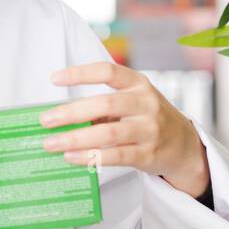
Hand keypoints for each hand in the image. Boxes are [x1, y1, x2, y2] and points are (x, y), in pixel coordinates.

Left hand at [39, 61, 211, 199]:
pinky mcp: (148, 154)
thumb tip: (59, 116)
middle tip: (45, 120)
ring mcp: (149, 130)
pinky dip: (90, 157)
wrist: (184, 145)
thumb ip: (103, 105)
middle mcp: (146, 104)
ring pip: (108, 133)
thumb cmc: (147, 119)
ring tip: (51, 144)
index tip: (54, 79)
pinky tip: (71, 157)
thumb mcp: (133, 102)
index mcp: (138, 84)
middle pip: (105, 104)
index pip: (108, 71)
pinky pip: (115, 156)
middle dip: (71, 112)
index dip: (81, 73)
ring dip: (76, 139)